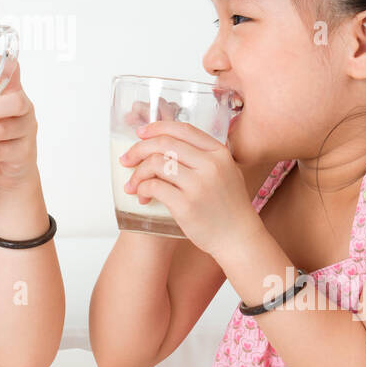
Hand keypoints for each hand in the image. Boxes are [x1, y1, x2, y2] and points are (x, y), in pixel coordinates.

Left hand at [118, 119, 262, 257]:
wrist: (239, 239)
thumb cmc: (229, 207)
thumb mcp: (227, 171)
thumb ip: (205, 156)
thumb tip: (170, 142)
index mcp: (219, 153)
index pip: (182, 129)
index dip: (157, 127)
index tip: (141, 133)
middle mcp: (211, 165)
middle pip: (164, 144)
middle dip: (138, 149)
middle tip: (127, 160)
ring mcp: (199, 185)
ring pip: (156, 164)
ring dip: (138, 173)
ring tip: (133, 185)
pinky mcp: (187, 205)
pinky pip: (154, 187)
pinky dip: (142, 189)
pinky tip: (143, 196)